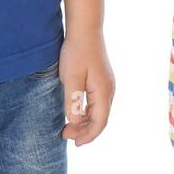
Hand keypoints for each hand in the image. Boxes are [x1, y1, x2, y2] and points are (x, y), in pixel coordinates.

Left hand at [59, 30, 113, 145]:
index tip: (74, 143)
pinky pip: (97, 103)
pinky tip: (74, 112)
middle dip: (84, 131)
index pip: (100, 122)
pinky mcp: (102, 81)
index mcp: (103, 91)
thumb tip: (74, 121)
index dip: (88, 136)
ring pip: (99, 112)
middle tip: (64, 134)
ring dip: (85, 122)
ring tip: (67, 126)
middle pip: (100, 119)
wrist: (85, 29)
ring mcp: (107, 85)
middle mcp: (109, 90)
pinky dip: (86, 113)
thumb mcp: (71, 76)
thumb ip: (73, 100)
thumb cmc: (77, 52)